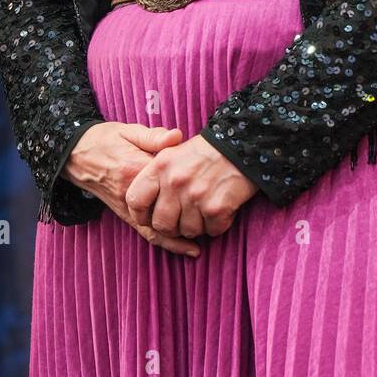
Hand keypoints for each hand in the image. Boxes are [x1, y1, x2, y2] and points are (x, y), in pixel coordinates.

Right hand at [61, 121, 202, 256]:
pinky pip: (148, 234)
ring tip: (209, 235)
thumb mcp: (129, 131)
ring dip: (184, 235)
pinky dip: (169, 244)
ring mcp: (128, 208)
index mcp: (136, 169)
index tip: (212, 174)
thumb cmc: (105, 139)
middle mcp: (132, 193)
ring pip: (160, 229)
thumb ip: (154, 136)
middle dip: (193, 211)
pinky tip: (188, 249)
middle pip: (170, 208)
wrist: (76, 155)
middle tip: (218, 208)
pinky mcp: (125, 216)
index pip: (171, 179)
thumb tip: (177, 136)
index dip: (192, 178)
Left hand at [124, 133, 258, 239]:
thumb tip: (141, 205)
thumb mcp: (173, 152)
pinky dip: (217, 225)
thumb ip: (155, 175)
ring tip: (205, 208)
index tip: (149, 218)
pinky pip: (211, 231)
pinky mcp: (216, 208)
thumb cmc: (206, 151)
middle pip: (161, 224)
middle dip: (172, 227)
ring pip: (187, 231)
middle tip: (184, 218)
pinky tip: (221, 209)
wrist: (241, 145)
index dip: (140, 215)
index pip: (135, 200)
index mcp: (159, 166)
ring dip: (198, 226)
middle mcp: (174, 182)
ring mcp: (195, 196)